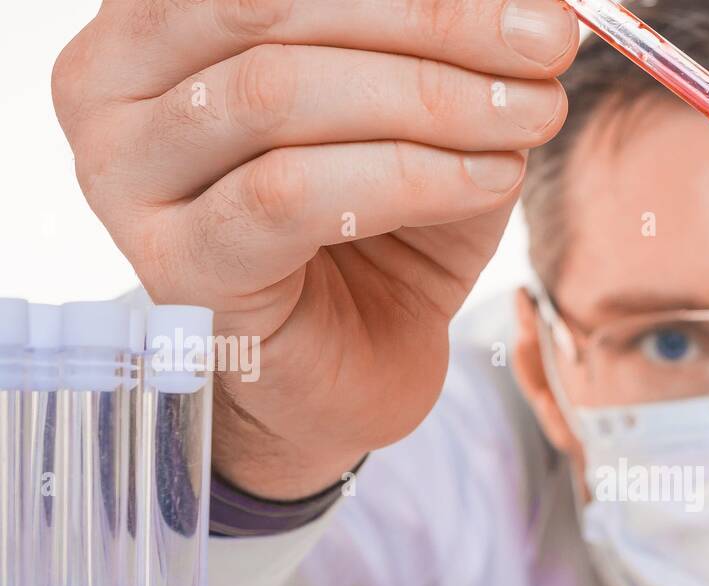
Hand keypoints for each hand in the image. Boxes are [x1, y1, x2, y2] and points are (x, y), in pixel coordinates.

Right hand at [52, 0, 577, 497]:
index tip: (535, 3)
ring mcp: (127, 179)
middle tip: (546, 42)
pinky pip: (291, 193)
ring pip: (277, 93)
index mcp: (160, 23)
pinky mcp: (177, 265)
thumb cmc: (378, 238)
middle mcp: (113, 83)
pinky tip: (490, 178)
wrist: (347, 375)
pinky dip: (408, 176)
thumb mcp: (425, 120)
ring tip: (531, 116)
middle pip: (268, 7)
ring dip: (432, 98)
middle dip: (431, 19)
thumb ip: (447, 50)